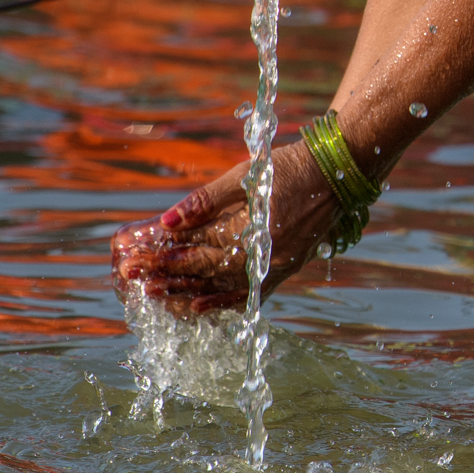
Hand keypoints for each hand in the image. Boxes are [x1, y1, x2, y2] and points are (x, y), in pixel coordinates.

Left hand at [111, 140, 342, 313]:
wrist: (337, 173)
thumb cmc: (289, 168)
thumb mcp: (245, 175)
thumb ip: (205, 201)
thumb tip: (167, 221)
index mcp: (253, 229)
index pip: (199, 249)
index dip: (166, 256)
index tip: (136, 261)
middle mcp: (265, 255)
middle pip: (207, 271)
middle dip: (169, 274)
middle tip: (135, 277)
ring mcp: (277, 266)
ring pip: (225, 287)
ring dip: (188, 290)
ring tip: (156, 294)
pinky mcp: (286, 269)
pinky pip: (251, 294)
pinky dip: (224, 301)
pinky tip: (201, 305)